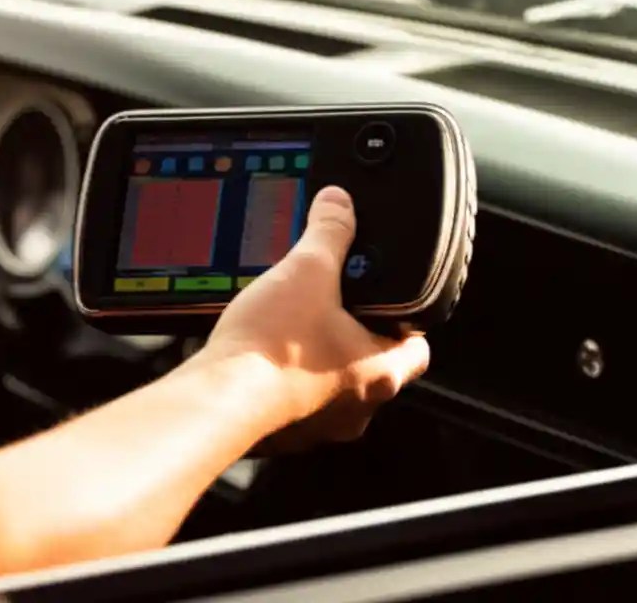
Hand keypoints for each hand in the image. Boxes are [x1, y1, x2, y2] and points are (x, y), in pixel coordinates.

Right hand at [186, 186, 429, 447]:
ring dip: (319, 360)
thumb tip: (340, 203)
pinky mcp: (286, 432)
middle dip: (356, 335)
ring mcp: (321, 425)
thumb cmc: (271, 351)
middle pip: (374, 365)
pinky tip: (267, 355)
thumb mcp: (307, 271)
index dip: (407, 321)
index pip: (418, 348)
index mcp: (382, 373)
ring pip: (334, 386)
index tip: (390, 301)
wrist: (218, 399)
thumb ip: (330, 232)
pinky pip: (297, 401)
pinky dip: (287, 379)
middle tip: (336, 306)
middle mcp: (358, 408)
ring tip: (296, 327)